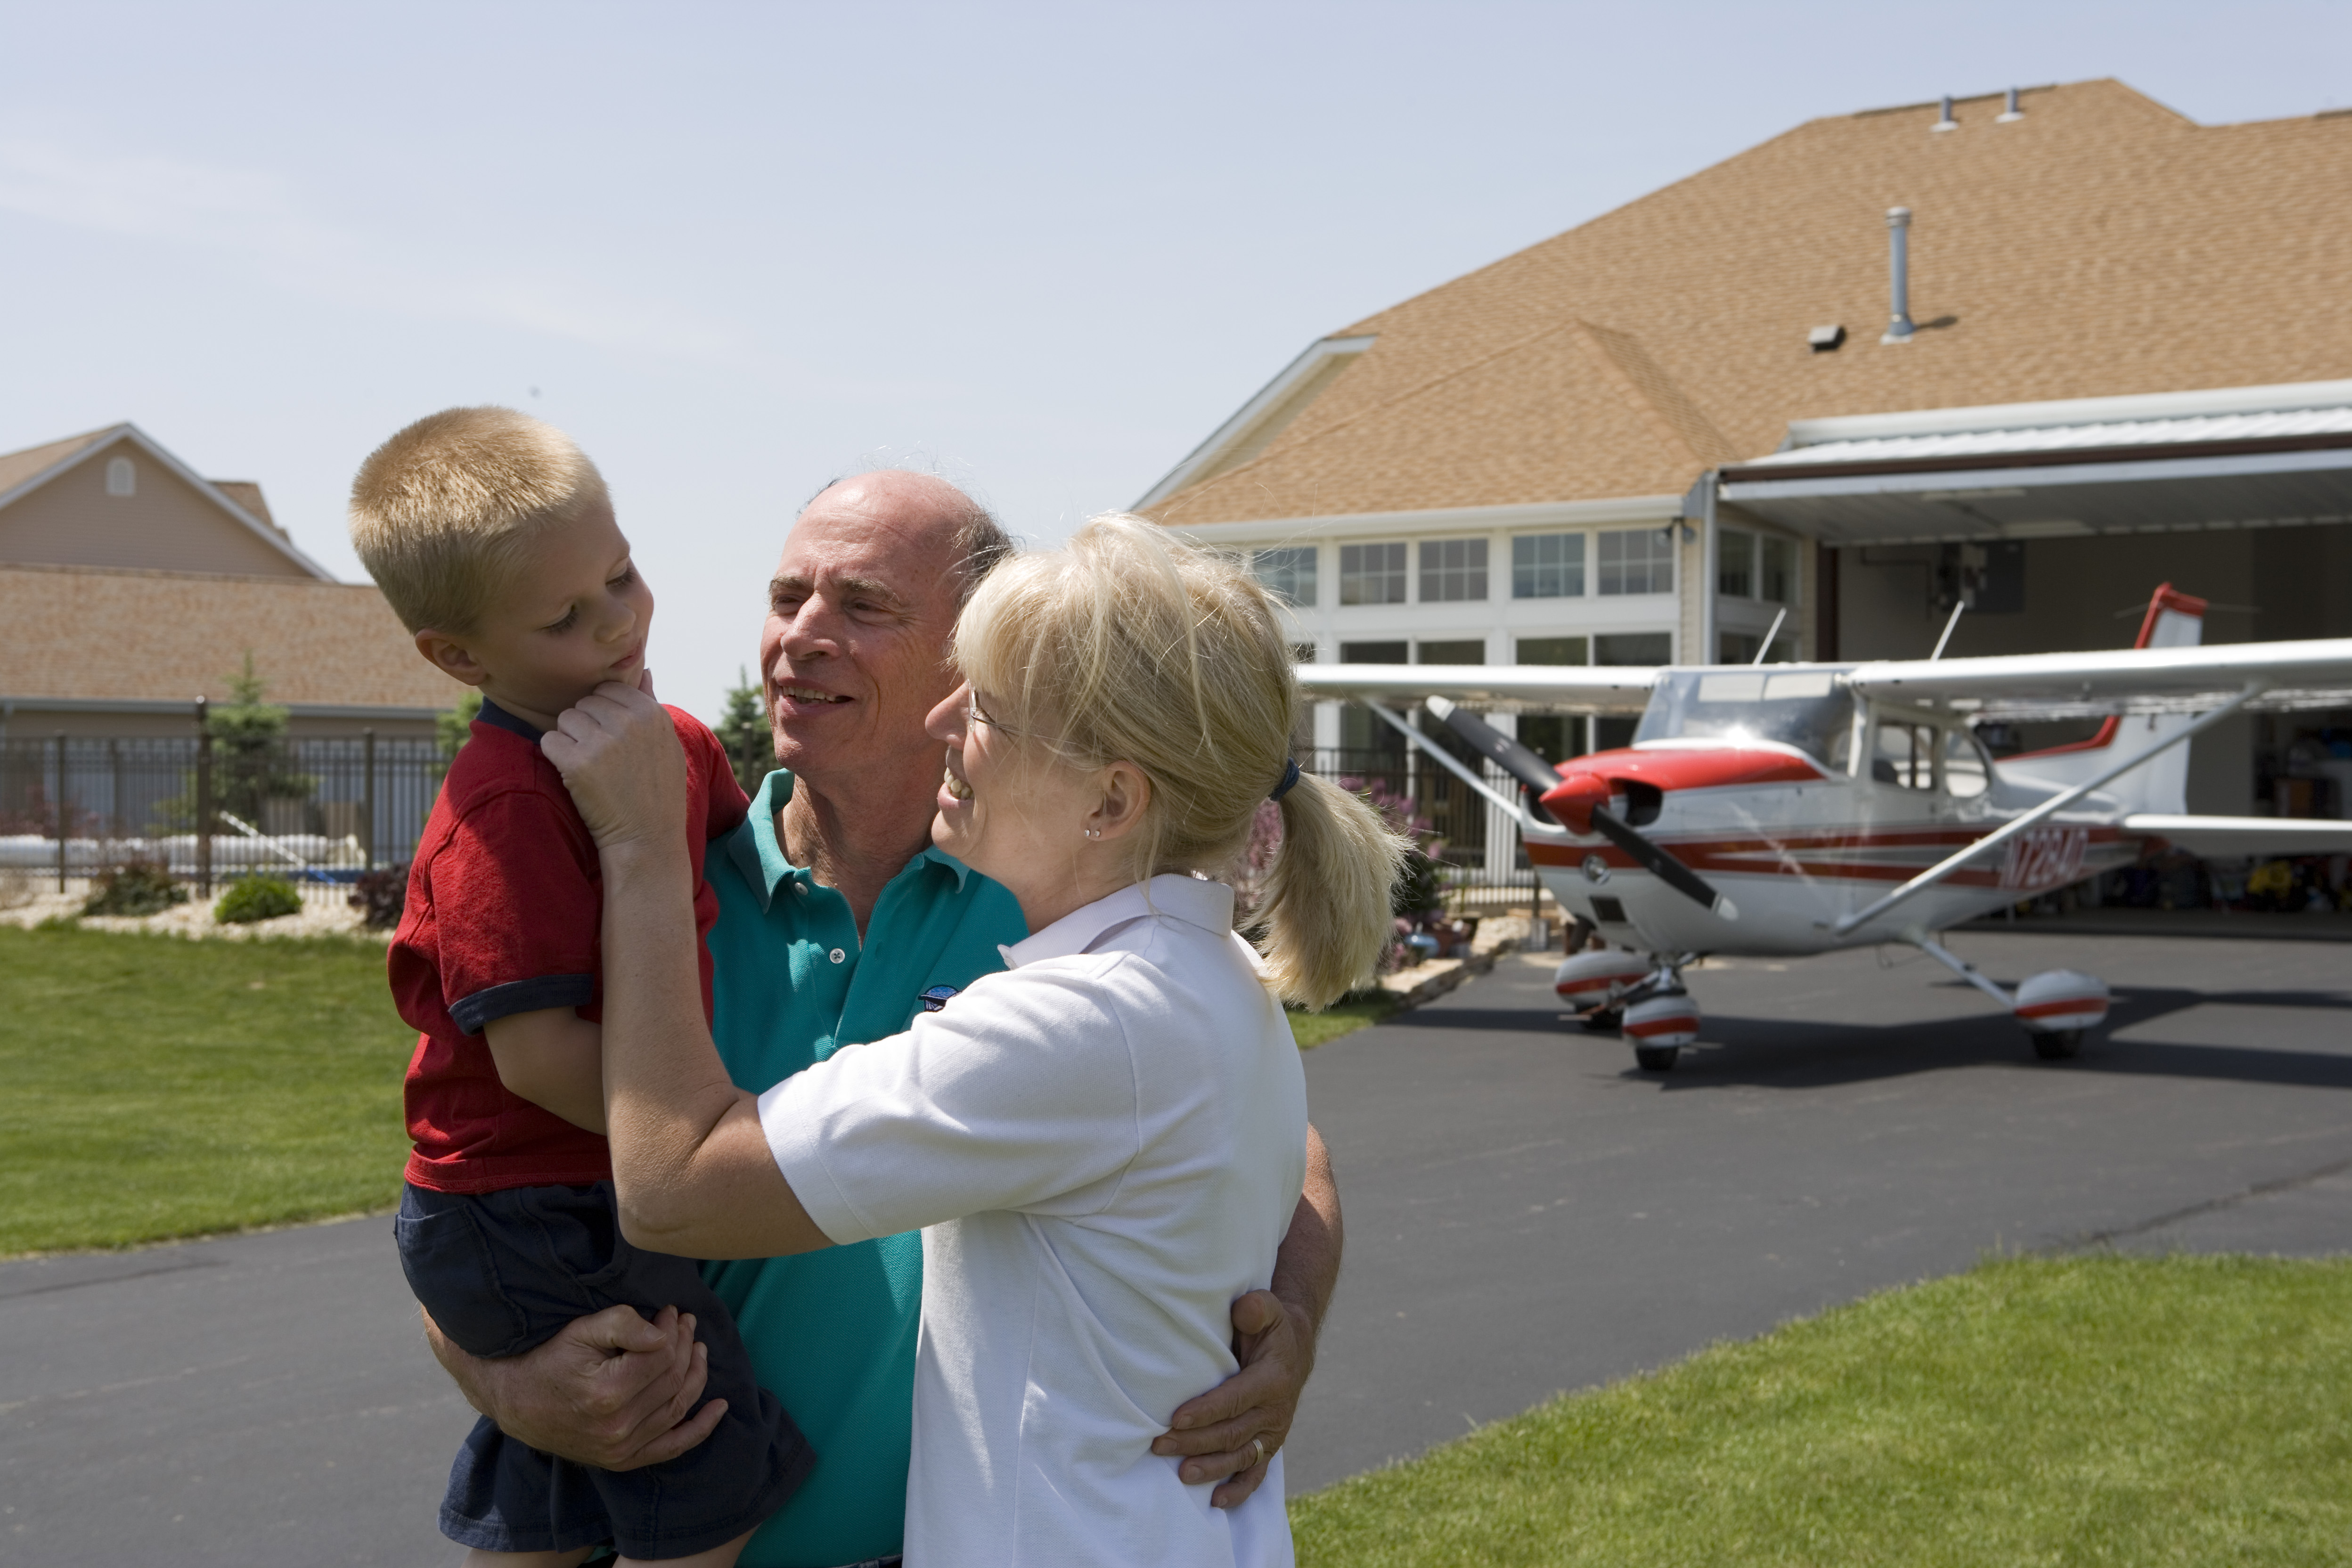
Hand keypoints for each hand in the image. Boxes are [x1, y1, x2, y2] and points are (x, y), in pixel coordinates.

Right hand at [423, 1302, 722, 1469]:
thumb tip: (662, 1332)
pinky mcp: (621, 1461)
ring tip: (698, 1348)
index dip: (672, 1329)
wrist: (515, 1401)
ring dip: (695, 1375)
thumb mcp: (580, 1331)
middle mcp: (618, 1428)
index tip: (670, 1312)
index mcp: (608, 1393)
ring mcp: (621, 1449)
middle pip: (673, 1380)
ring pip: (677, 1408)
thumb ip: (622, 1324)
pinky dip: (699, 1429)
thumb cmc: (547, 1359)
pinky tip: (719, 1409)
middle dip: (685, 1345)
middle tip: (685, 1322)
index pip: (662, 1355)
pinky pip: (671, 1448)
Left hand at [542, 671, 688, 851]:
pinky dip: (555, 757)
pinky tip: (573, 775)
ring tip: (589, 767)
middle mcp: (629, 722)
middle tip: (601, 758)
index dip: (605, 714)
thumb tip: (643, 670)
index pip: (609, 689)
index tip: (612, 740)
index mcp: (651, 713)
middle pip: (584, 703)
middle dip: (586, 726)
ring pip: (565, 719)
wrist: (647, 839)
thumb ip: (651, 704)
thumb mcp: (667, 744)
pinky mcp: (577, 763)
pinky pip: (549, 741)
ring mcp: (602, 741)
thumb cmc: (657, 792)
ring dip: (570, 740)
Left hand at [1151, 1288, 1312, 1508]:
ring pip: (1240, 1456)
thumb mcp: (1268, 1309)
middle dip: (1194, 1441)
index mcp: (1272, 1379)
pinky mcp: (1269, 1445)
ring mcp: (1273, 1432)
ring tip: (1181, 1474)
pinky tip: (1218, 1501)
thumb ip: (1257, 1307)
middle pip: (1231, 1432)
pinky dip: (1240, 1489)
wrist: (1294, 1350)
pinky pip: (1257, 1472)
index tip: (1175, 1418)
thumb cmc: (1271, 1327)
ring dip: (1210, 1467)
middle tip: (1159, 1445)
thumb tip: (1242, 1310)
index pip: (1234, 1399)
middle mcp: (1275, 1411)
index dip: (1206, 1411)